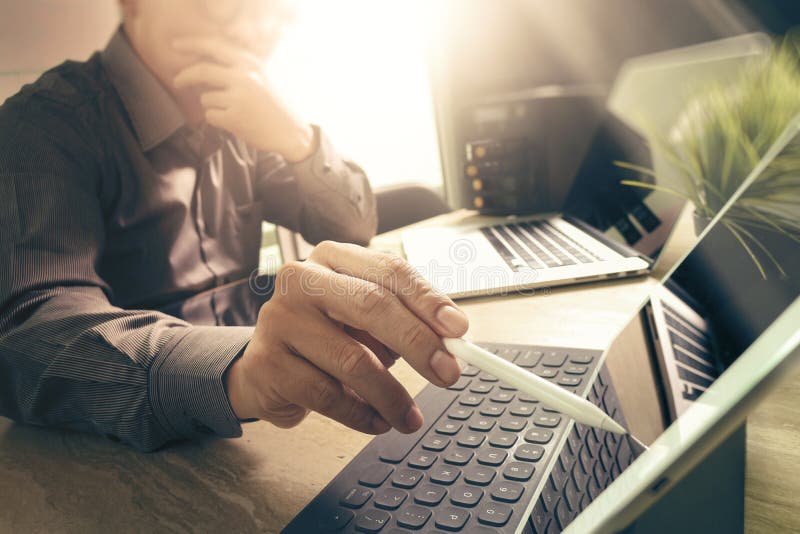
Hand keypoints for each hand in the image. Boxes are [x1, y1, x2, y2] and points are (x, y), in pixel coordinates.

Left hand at [172, 36, 314, 161]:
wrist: (292, 133)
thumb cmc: (273, 106)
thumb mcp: (260, 78)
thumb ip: (237, 69)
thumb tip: (203, 64)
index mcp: (250, 64)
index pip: (214, 47)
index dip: (191, 45)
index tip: (175, 46)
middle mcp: (244, 77)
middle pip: (202, 71)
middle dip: (184, 77)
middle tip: (176, 82)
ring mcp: (239, 98)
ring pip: (206, 98)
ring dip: (212, 105)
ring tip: (232, 112)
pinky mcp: (234, 118)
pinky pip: (210, 116)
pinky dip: (217, 120)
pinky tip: (235, 123)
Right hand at [224, 241, 468, 434]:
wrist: (268, 369)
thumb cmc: (329, 337)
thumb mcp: (367, 322)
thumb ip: (406, 322)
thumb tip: (452, 343)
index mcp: (333, 257)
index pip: (389, 271)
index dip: (428, 300)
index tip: (459, 330)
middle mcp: (301, 279)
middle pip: (371, 306)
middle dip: (418, 344)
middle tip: (449, 375)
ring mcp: (279, 319)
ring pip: (352, 360)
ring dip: (391, 395)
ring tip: (409, 418)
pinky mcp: (267, 363)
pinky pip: (327, 396)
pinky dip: (360, 415)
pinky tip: (375, 422)